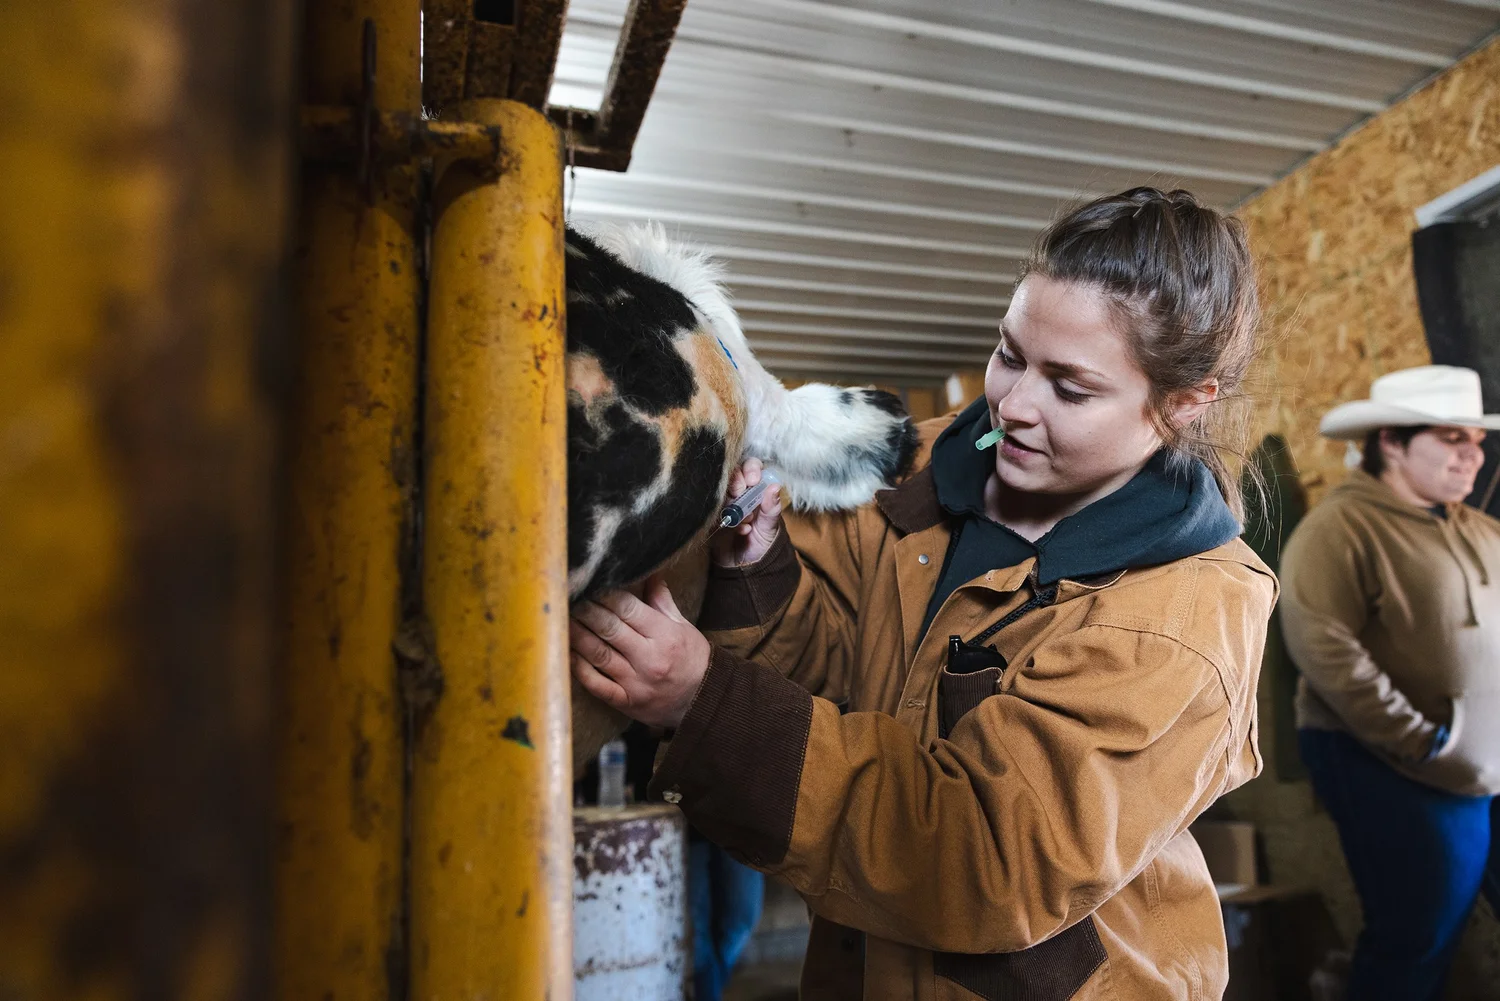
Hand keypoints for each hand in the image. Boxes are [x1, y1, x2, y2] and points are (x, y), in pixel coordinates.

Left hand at [570, 574, 711, 728]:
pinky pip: (598, 685)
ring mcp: (636, 683)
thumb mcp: (683, 626)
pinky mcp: (626, 702)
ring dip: (577, 635)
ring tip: (561, 620)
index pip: (628, 609)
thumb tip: (649, 571)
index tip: (590, 583)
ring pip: (599, 655)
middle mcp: (649, 658)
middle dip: (586, 610)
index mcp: (664, 635)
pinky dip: (580, 668)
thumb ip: (662, 600)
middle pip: (610, 629)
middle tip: (568, 596)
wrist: (704, 702)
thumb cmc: (692, 659)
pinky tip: (567, 653)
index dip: (605, 594)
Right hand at [711, 457, 783, 566]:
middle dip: (736, 481)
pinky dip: (726, 519)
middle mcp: (738, 494)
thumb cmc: (762, 545)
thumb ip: (771, 508)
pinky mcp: (711, 518)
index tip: (753, 480)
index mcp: (755, 490)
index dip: (750, 469)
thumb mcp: (770, 528)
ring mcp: (723, 505)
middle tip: (740, 493)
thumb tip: (774, 486)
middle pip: (732, 474)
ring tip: (747, 520)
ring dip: (732, 502)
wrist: (747, 569)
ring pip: (720, 490)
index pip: (750, 467)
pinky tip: (741, 531)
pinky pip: (712, 511)